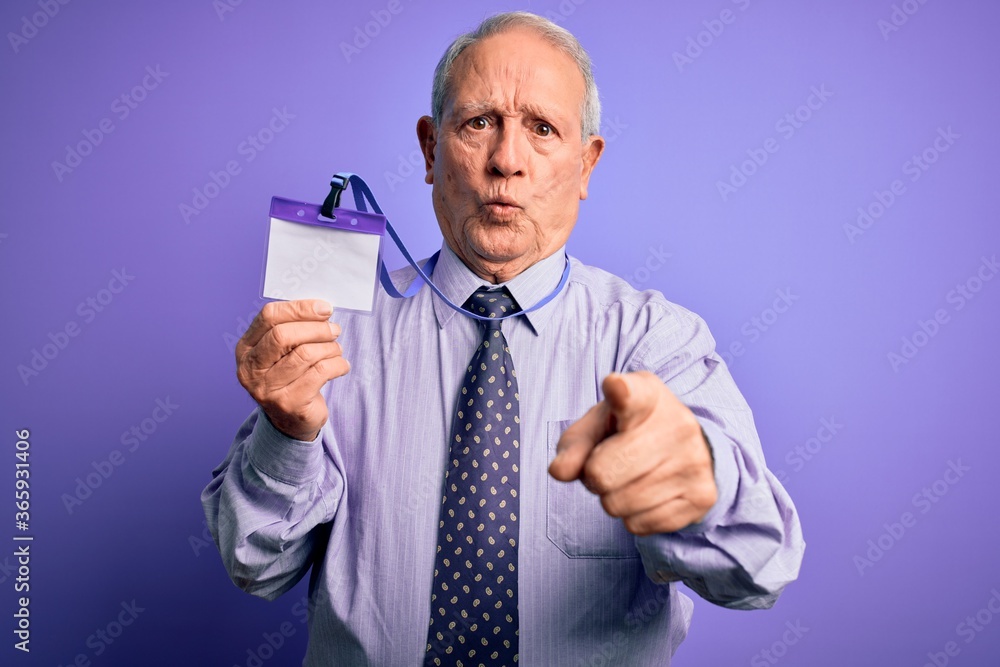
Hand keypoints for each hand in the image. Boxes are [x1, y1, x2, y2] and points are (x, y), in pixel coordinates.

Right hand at [235, 300, 349, 440]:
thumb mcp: (283, 352)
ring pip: (305, 354)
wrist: (291, 422)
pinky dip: (337, 364)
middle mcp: (250, 369)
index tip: (325, 308)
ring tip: (337, 349)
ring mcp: (267, 389)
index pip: (269, 317)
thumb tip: (321, 309)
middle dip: (316, 328)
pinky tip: (341, 365)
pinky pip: (320, 373)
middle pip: (283, 335)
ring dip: (329, 347)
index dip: (299, 308)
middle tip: (334, 329)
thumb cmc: (291, 377)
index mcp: (246, 349)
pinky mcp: (289, 403)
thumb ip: (294, 329)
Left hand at [548, 371, 717, 535]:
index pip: (631, 395)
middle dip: (594, 476)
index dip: (620, 392)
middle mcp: (677, 424)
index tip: (615, 386)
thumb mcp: (596, 427)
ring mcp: (695, 461)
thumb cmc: (627, 433)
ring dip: (613, 498)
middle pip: (602, 473)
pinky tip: (649, 493)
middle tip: (609, 463)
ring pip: (618, 504)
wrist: (685, 447)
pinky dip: (634, 516)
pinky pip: (639, 525)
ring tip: (631, 477)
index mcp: (646, 395)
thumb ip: (572, 446)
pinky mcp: (703, 496)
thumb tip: (559, 471)